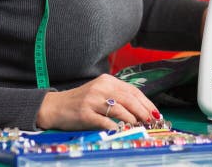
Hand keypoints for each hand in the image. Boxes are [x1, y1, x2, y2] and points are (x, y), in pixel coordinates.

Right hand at [36, 74, 159, 130]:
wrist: (56, 106)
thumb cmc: (81, 101)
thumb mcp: (100, 92)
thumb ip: (118, 97)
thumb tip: (141, 110)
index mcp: (107, 81)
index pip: (133, 90)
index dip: (146, 102)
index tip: (155, 113)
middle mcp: (101, 88)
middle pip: (129, 98)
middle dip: (143, 111)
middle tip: (151, 121)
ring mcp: (92, 100)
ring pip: (119, 109)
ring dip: (132, 119)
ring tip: (139, 126)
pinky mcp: (85, 113)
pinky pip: (105, 121)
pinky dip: (116, 126)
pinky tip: (121, 130)